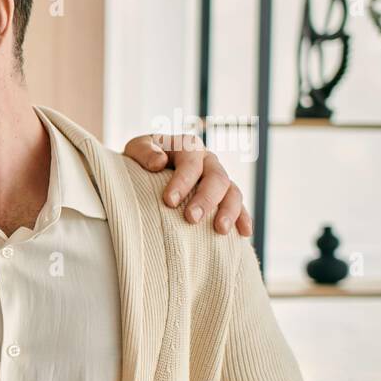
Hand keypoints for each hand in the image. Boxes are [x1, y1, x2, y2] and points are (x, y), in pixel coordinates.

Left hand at [123, 133, 251, 235]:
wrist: (148, 167)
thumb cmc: (142, 159)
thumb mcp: (136, 148)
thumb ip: (145, 152)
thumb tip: (159, 162)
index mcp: (188, 147)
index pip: (190, 162)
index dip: (182, 181)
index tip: (169, 201)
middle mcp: (208, 161)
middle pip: (216, 178)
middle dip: (205, 199)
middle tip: (191, 219)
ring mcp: (219, 178)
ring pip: (232, 191)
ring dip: (229, 211)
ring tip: (220, 230)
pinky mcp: (224, 196)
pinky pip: (239, 206)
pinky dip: (243, 218)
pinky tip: (244, 233)